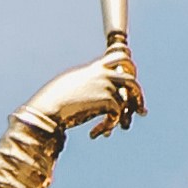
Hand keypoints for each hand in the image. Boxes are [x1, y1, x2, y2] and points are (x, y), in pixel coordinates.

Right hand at [21, 50, 144, 141]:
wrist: (50, 108)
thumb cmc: (55, 98)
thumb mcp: (72, 84)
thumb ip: (88, 83)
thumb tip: (96, 93)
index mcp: (95, 68)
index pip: (119, 54)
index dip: (128, 62)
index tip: (130, 71)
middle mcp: (103, 73)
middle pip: (131, 74)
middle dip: (137, 90)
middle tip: (138, 105)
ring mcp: (107, 86)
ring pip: (130, 94)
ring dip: (131, 110)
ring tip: (125, 124)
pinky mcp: (108, 101)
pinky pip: (117, 114)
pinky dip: (109, 125)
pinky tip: (94, 133)